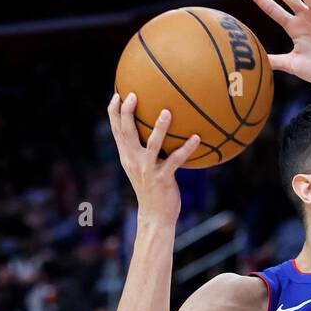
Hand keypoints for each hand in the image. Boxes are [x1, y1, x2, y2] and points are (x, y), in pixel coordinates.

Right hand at [107, 94, 199, 224]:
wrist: (155, 216)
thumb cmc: (152, 190)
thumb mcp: (142, 169)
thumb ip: (144, 151)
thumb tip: (154, 132)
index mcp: (127, 157)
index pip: (116, 131)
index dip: (114, 112)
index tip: (117, 94)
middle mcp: (134, 161)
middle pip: (126, 133)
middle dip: (127, 112)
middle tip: (132, 94)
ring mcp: (147, 170)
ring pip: (152, 145)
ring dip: (160, 128)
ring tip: (167, 111)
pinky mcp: (163, 179)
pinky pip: (176, 161)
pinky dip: (186, 149)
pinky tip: (197, 138)